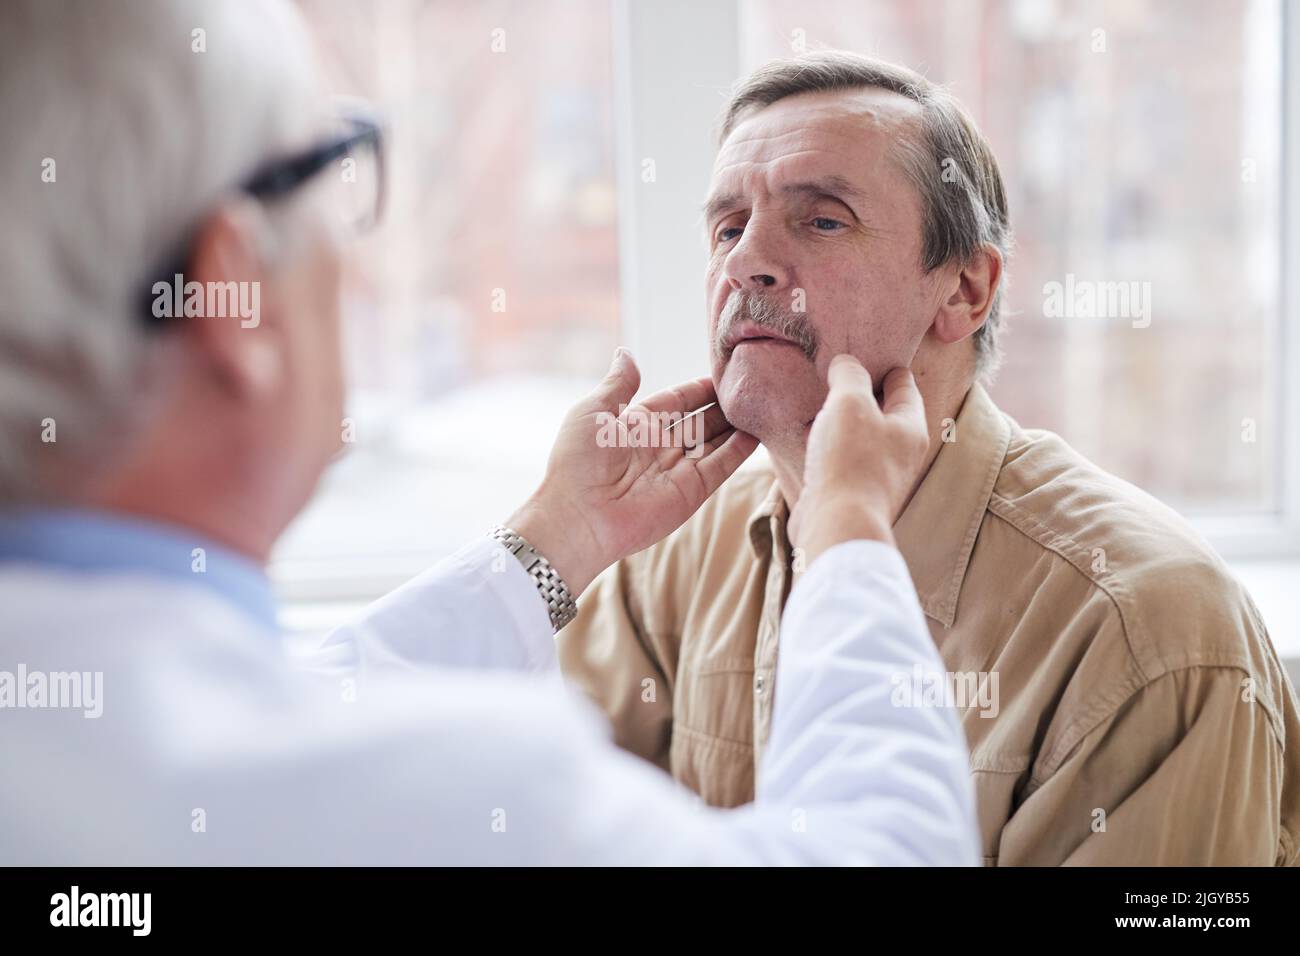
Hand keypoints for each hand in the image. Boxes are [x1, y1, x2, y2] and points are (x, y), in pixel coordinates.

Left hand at [507, 348, 757, 596]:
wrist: (578, 517)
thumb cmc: (577, 463)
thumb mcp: (594, 412)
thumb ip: (618, 384)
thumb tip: (626, 352)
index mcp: (637, 425)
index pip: (677, 400)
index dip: (699, 388)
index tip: (724, 372)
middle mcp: (661, 446)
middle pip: (701, 420)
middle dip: (723, 404)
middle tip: (750, 386)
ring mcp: (678, 469)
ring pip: (716, 441)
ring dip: (736, 424)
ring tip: (761, 402)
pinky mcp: (692, 491)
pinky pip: (722, 465)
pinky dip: (740, 449)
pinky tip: (758, 430)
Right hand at [788, 355, 928, 566]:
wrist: (836, 524)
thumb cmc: (850, 461)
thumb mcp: (849, 402)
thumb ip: (849, 375)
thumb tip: (845, 364)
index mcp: (911, 428)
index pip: (904, 384)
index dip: (885, 365)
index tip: (865, 353)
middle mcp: (901, 454)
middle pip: (885, 412)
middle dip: (864, 395)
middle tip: (838, 376)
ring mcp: (878, 477)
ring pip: (863, 438)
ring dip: (844, 423)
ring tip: (821, 405)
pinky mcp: (853, 494)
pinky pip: (844, 460)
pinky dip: (830, 447)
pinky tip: (811, 441)